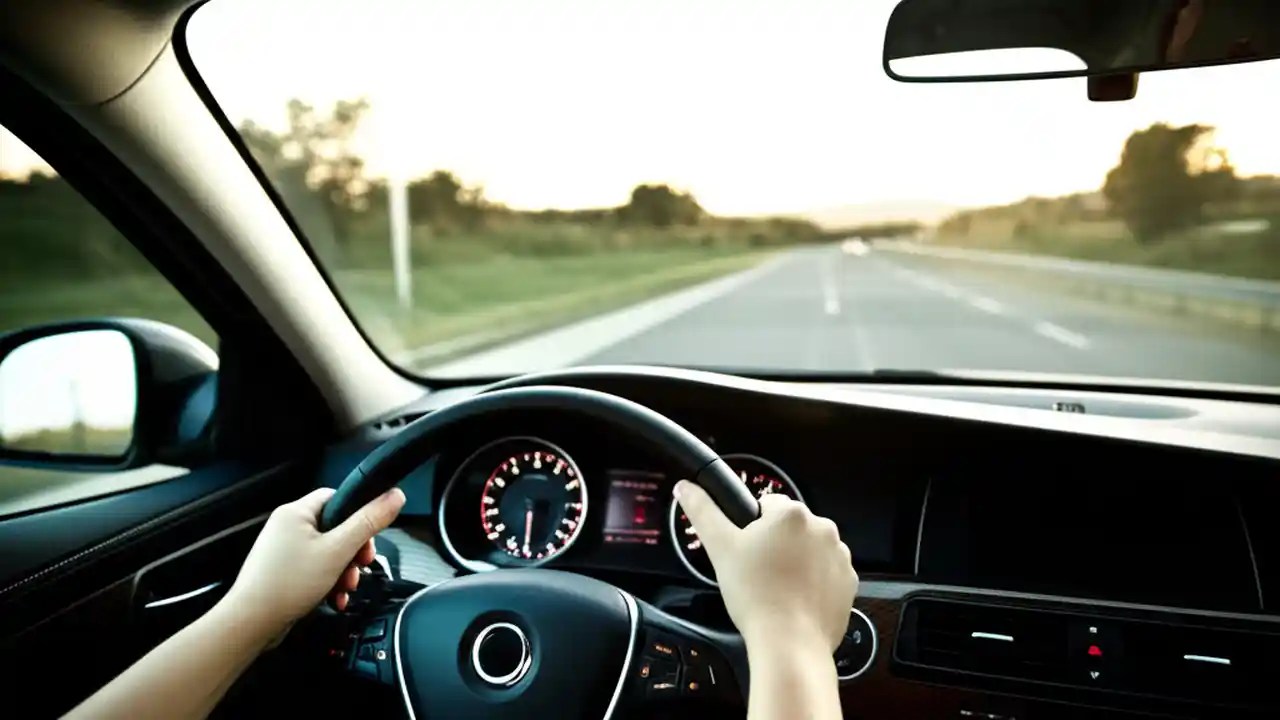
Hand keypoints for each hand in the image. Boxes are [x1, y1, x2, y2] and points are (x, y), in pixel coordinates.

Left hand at [221, 487, 405, 637]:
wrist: (251, 622)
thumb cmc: (287, 584)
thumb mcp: (338, 550)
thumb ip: (368, 522)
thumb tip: (394, 496)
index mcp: (296, 512)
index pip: (337, 498)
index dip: (358, 515)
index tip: (370, 536)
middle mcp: (287, 526)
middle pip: (335, 528)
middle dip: (353, 551)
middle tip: (360, 565)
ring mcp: (283, 550)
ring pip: (327, 552)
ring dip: (343, 570)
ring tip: (344, 587)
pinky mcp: (282, 571)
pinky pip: (314, 569)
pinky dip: (328, 582)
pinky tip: (332, 598)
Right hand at [675, 480, 856, 652]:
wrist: (789, 644)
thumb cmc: (754, 594)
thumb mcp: (720, 548)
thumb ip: (702, 511)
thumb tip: (685, 487)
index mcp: (792, 513)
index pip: (767, 506)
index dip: (752, 529)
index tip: (747, 553)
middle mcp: (823, 527)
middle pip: (790, 528)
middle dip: (776, 545)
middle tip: (758, 573)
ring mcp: (840, 556)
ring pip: (810, 550)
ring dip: (796, 562)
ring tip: (777, 589)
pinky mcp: (849, 582)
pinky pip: (827, 574)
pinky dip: (814, 583)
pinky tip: (796, 600)